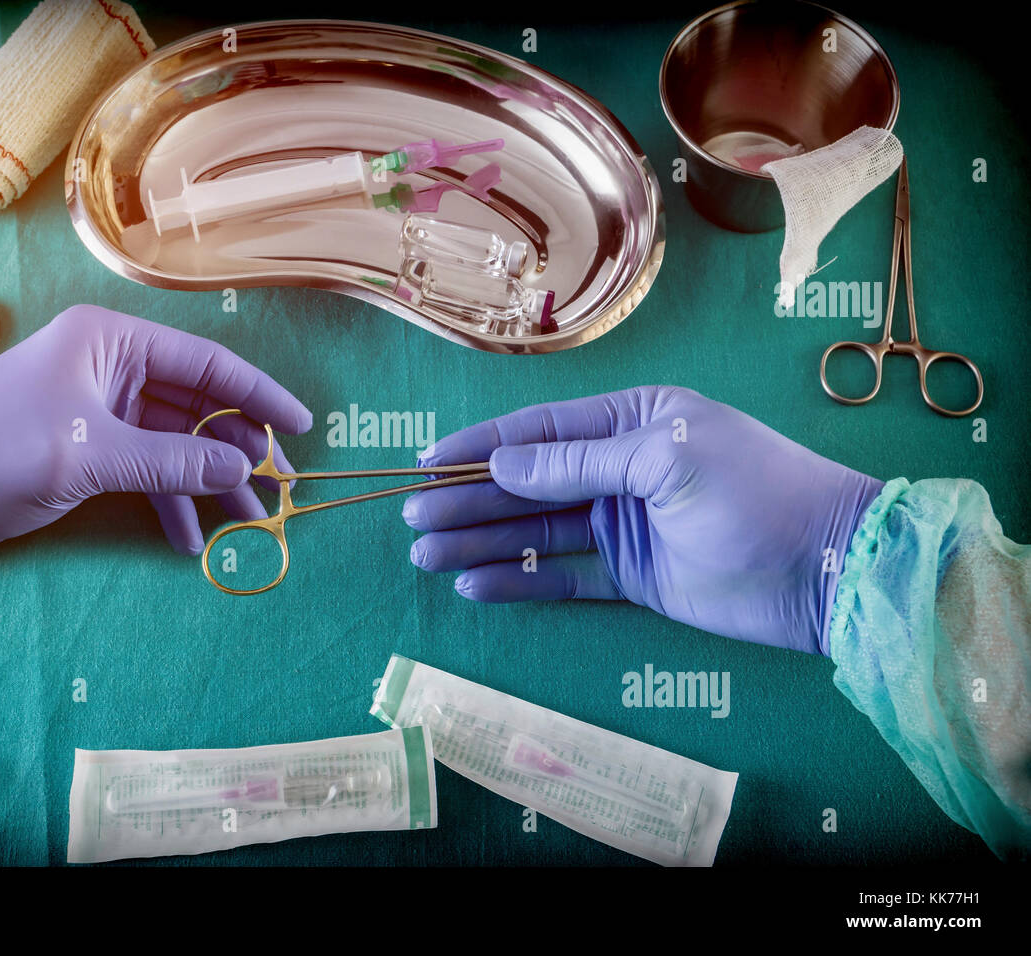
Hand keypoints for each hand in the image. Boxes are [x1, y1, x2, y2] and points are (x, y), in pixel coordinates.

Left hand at [0, 304, 310, 552]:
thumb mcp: (89, 455)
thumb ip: (172, 460)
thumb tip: (244, 468)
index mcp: (110, 340)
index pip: (204, 362)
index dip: (259, 394)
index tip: (303, 427)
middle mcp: (112, 365)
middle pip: (197, 403)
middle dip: (238, 448)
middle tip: (279, 490)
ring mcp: (102, 407)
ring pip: (178, 441)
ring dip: (210, 482)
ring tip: (247, 524)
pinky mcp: (91, 447)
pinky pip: (148, 468)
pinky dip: (171, 501)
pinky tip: (189, 538)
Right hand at [404, 386, 882, 654]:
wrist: (827, 569)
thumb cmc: (752, 492)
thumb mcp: (664, 458)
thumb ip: (578, 463)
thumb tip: (500, 465)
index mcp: (632, 421)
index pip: (539, 431)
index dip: (479, 445)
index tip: (425, 459)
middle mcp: (621, 467)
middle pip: (527, 483)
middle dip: (467, 498)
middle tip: (410, 517)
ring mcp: (624, 523)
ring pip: (536, 531)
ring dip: (481, 541)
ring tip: (425, 554)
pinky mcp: (632, 575)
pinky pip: (562, 575)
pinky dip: (519, 581)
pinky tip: (474, 585)